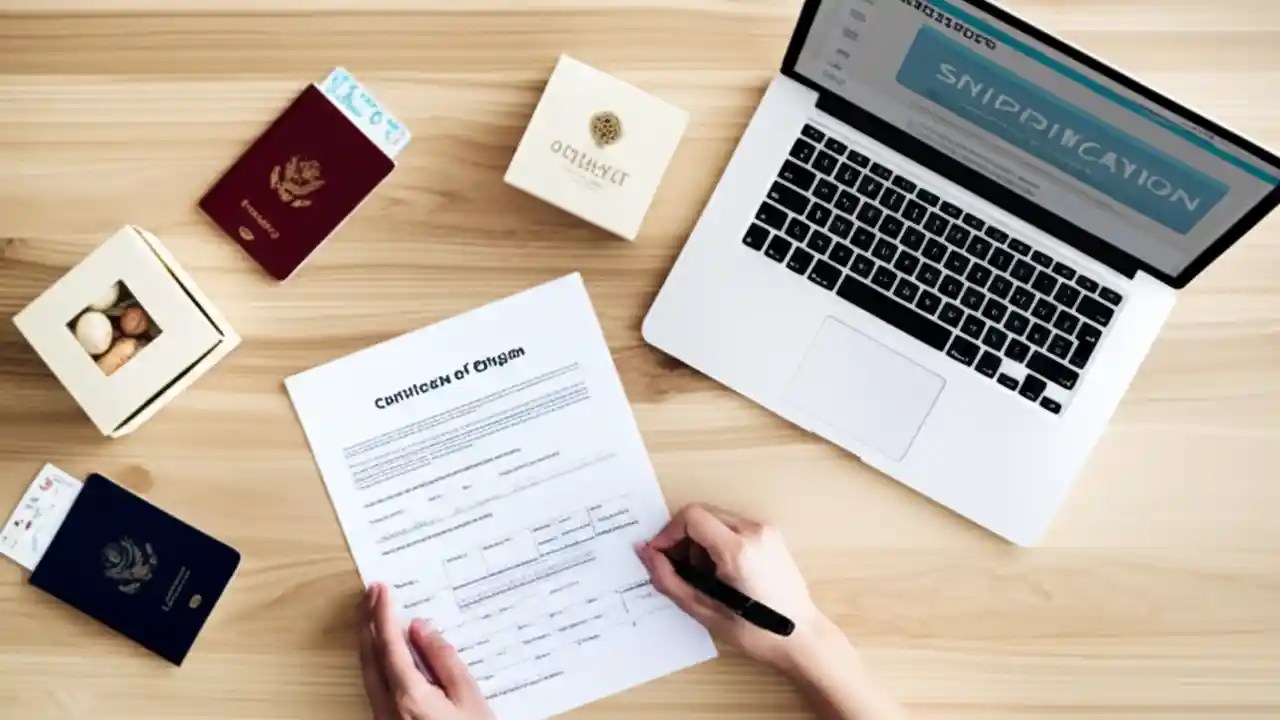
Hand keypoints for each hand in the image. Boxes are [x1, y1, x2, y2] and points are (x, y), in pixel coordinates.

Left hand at [358, 583, 493, 719]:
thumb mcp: (468, 697)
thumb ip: (444, 660)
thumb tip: (421, 629)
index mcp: (409, 696)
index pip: (390, 646)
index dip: (383, 614)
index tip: (381, 589)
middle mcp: (387, 707)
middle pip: (369, 657)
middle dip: (368, 621)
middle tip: (372, 593)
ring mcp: (382, 717)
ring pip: (369, 671)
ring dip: (370, 640)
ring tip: (374, 614)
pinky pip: (375, 684)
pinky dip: (377, 660)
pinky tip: (385, 649)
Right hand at [635, 503, 826, 673]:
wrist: (801, 637)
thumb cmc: (757, 631)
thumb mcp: (704, 610)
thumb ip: (669, 579)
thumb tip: (646, 553)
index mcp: (738, 549)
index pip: (691, 516)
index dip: (668, 533)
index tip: (660, 555)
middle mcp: (754, 531)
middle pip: (702, 513)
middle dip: (682, 538)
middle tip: (678, 568)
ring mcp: (766, 531)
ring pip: (716, 519)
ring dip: (700, 540)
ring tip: (702, 576)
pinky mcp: (771, 535)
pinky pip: (733, 526)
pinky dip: (717, 541)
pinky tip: (720, 571)